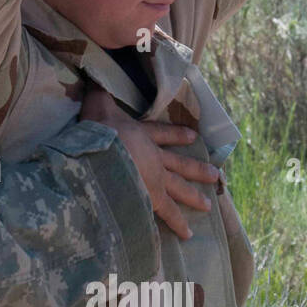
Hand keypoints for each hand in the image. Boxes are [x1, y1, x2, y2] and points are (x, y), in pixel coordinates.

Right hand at [80, 86, 219, 240]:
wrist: (103, 149)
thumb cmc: (98, 126)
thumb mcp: (97, 102)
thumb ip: (97, 92)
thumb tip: (91, 71)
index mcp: (142, 134)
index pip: (164, 134)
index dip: (178, 135)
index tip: (194, 136)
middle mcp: (154, 157)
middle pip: (181, 164)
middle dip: (197, 169)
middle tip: (215, 176)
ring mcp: (156, 178)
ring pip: (180, 188)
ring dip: (194, 196)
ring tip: (208, 206)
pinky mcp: (152, 196)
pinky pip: (168, 212)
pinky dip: (178, 224)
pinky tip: (187, 234)